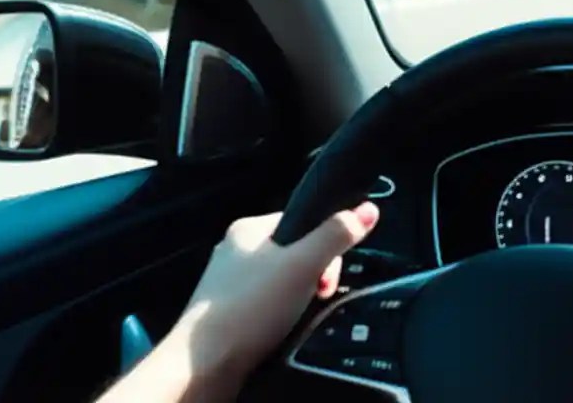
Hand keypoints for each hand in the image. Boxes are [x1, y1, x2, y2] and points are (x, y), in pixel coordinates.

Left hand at [174, 203, 380, 382]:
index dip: (327, 244)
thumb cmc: (250, 308)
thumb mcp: (305, 264)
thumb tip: (368, 209)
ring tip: (297, 315)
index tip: (329, 273)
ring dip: (300, 296)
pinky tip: (279, 327)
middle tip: (316, 295)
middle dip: (315, 274)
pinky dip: (280, 314)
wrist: (204, 364)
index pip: (304, 221)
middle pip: (296, 252)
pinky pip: (267, 303)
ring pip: (283, 280)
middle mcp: (235, 251)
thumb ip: (337, 234)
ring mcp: (228, 283)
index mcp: (250, 228)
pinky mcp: (225, 312)